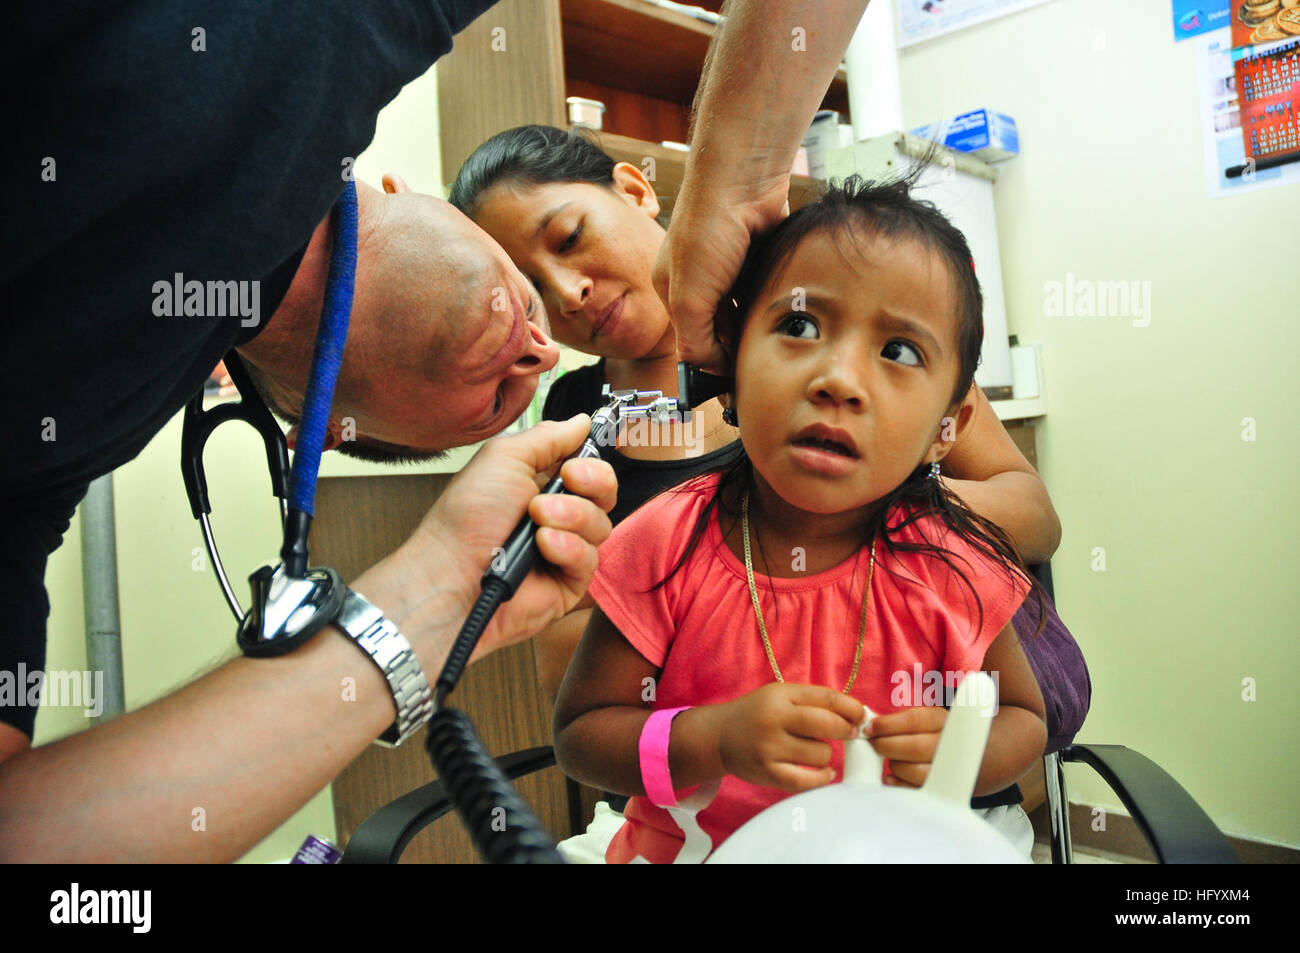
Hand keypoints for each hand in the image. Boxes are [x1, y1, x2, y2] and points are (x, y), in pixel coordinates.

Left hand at [373, 415, 616, 663]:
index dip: (591, 461)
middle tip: (569, 479)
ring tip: (537, 519)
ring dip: (571, 515)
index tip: (577, 459)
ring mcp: (565, 548)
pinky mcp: (570, 580)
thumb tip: (582, 421)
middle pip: (605, 492)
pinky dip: (568, 548)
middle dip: (592, 481)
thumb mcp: (505, 457)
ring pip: (601, 524)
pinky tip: (543, 547)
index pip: (588, 465)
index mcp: (541, 482)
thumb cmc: (467, 517)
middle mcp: (557, 514)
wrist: (454, 571)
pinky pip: (591, 558)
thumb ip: (548, 436)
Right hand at [651, 178, 788, 372]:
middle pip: (720, 332)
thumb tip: (707, 370)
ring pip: (744, 315)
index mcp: (672, 293)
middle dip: (735, 349)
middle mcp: (700, 283)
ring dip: (754, 327)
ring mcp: (731, 271)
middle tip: (756, 371)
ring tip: (769, 341)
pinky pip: (763, 293)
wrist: (743, 179)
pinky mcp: (757, 260)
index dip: (711, 367)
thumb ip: (694, 338)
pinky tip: (780, 313)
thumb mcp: (689, 296)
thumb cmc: (707, 228)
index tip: (731, 390)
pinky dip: (769, 304)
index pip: (692, 343)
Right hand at [710, 683, 863, 791]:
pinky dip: (822, 777)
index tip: (861, 715)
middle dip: (846, 730)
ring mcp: (770, 748)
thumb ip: (814, 701)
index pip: (827, 698)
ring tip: (815, 750)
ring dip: (826, 754)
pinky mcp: (768, 773)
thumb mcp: (780, 695)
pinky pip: (807, 781)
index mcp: (780, 696)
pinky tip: (825, 772)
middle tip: (848, 733)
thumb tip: (857, 715)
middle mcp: (774, 720)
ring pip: (821, 754)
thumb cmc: (758, 714)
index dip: (851, 708)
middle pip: (827, 725)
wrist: (719, 736)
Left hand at [865, 706, 948, 786]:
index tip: (870, 729)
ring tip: (890, 759)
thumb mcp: (920, 719)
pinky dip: (898, 782)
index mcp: (942, 721)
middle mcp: (950, 745)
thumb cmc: (926, 733)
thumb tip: (870, 727)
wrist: (946, 751)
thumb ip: (898, 721)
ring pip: (916, 771)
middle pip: (915, 747)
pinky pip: (915, 789)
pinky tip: (891, 777)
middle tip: (874, 744)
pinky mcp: (941, 790)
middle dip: (886, 745)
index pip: (914, 721)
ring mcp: (948, 769)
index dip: (887, 725)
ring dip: (895, 765)